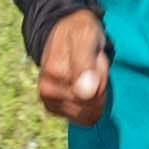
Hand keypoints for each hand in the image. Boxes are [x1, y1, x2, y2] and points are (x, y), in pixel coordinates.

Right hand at [31, 5, 111, 121]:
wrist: (61, 30)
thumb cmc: (78, 32)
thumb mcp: (85, 36)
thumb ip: (85, 62)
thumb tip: (86, 93)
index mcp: (54, 72)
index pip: (94, 94)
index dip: (100, 76)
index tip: (94, 59)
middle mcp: (47, 90)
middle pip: (92, 105)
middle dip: (99, 84)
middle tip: (91, 63)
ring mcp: (49, 101)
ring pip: (89, 113)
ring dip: (96, 94)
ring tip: (87, 72)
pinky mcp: (54, 109)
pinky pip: (83, 118)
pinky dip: (89, 104)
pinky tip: (83, 86)